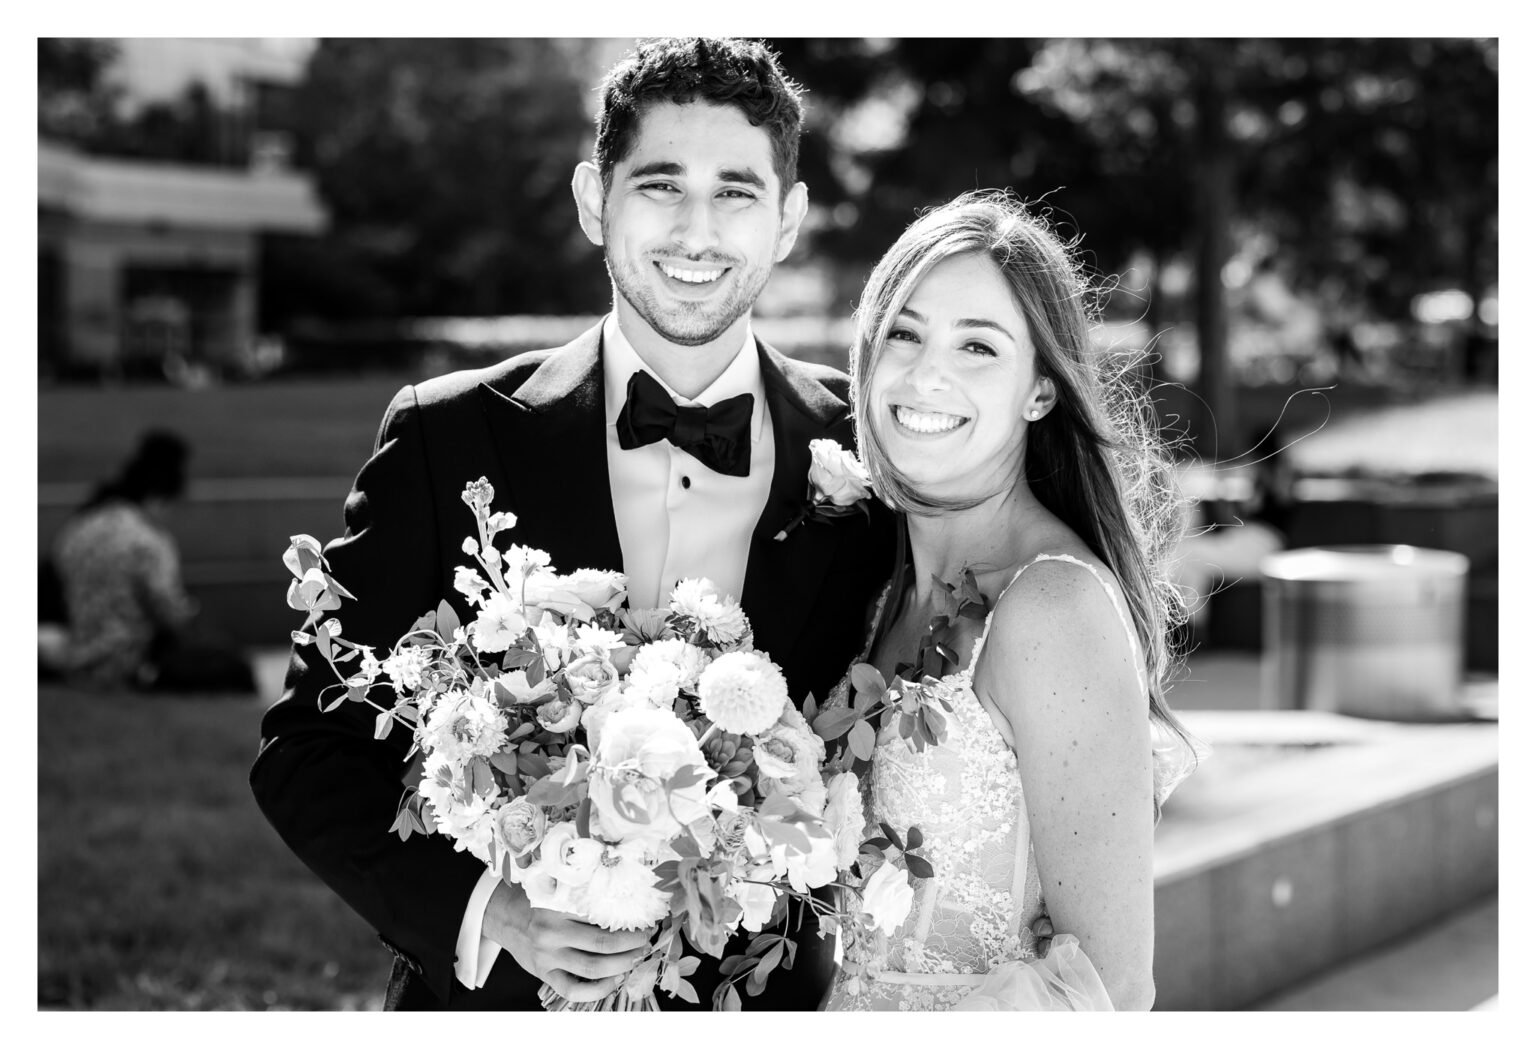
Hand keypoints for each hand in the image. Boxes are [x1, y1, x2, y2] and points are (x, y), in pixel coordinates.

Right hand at [482, 879, 653, 1001]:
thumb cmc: (540, 902)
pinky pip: (573, 989)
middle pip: (601, 944)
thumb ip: (585, 893)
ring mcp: (547, 956)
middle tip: (647, 940)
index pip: (600, 915)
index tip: (646, 920)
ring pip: (592, 968)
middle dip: (631, 945)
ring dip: (621, 965)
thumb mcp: (559, 890)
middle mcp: (552, 932)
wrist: (506, 918)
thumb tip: (629, 895)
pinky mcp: (545, 975)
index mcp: (558, 906)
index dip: (628, 921)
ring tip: (637, 958)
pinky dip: (598, 990)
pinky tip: (614, 981)